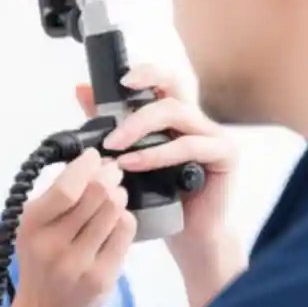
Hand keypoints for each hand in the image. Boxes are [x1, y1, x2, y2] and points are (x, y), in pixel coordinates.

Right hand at [14, 148, 136, 306]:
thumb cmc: (40, 264)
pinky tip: (116, 220)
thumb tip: (89, 163)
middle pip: (97, 194)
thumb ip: (54, 199)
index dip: (86, 166)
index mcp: (31, 227)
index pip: (67, 188)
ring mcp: (80, 263)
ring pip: (115, 209)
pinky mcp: (103, 276)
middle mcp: (54, 246)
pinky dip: (125, 218)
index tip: (93, 156)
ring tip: (114, 194)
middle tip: (112, 171)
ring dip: (118, 195)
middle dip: (109, 175)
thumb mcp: (32, 230)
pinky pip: (125, 231)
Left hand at [74, 65, 236, 254]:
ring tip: (114, 148)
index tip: (121, 79)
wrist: (188, 234)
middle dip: (139, 98)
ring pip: (178, 113)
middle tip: (111, 125)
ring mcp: (213, 134)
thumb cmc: (159, 197)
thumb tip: (82, 90)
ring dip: (140, 129)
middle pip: (174, 87)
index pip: (165, 80)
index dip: (147, 72)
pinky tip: (134, 164)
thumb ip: (110, 122)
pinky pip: (189, 145)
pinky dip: (158, 154)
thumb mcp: (127, 155)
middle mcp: (196, 119)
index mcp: (176, 116)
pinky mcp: (224, 154)